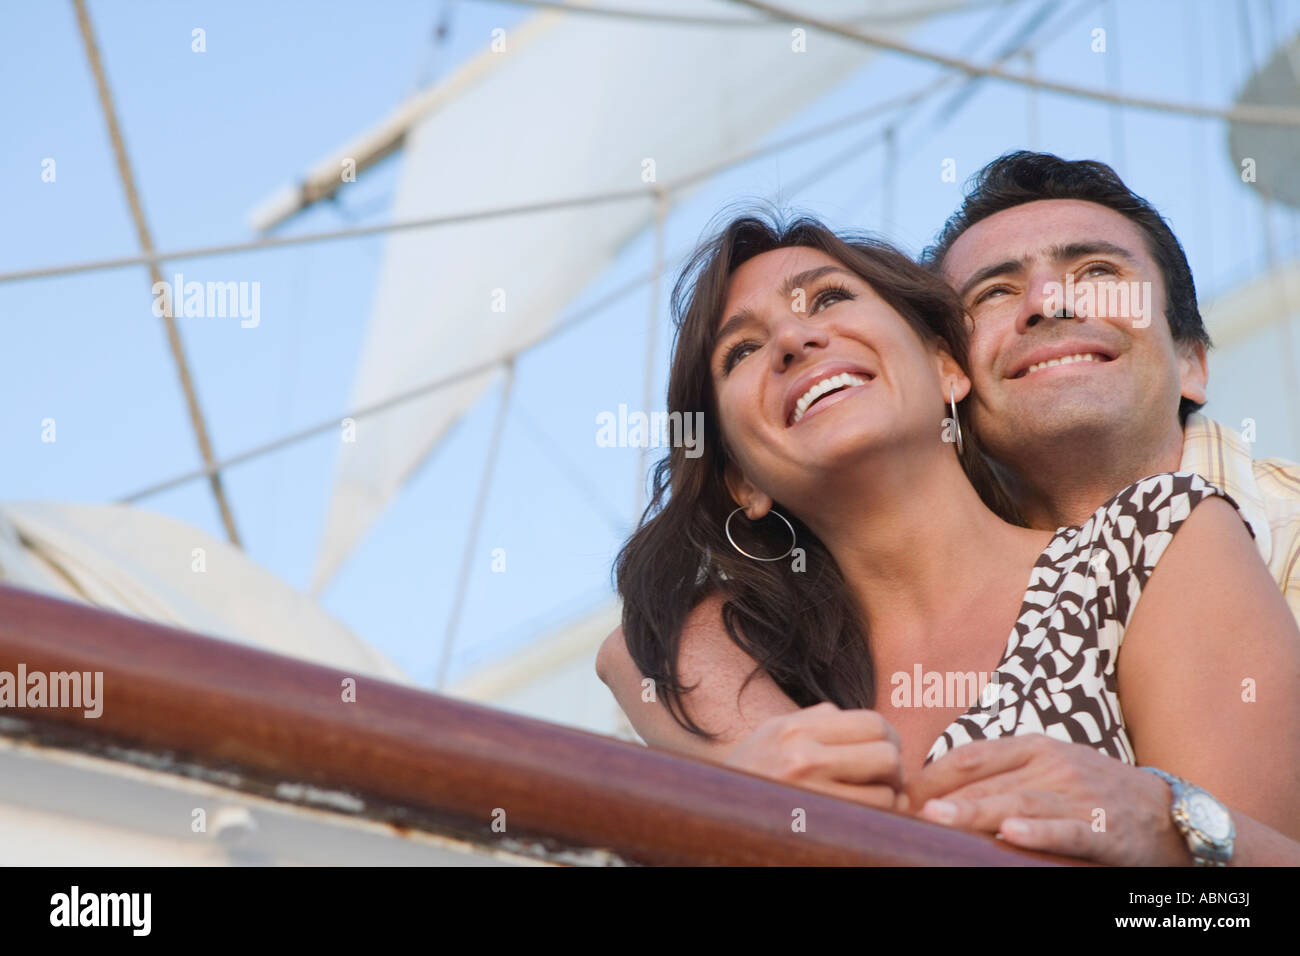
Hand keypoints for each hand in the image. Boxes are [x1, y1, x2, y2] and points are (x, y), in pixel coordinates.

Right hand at [722, 701, 906, 810]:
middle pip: (887, 755)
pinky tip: (859, 819)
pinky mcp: (817, 826)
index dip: (891, 739)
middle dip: (894, 770)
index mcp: (794, 729)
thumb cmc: (747, 776)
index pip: (873, 723)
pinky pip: (870, 821)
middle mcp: (801, 757)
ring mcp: (809, 795)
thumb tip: (849, 715)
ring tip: (866, 802)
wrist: (713, 817)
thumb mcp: (772, 735)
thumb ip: (814, 720)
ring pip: (885, 793)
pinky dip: (875, 821)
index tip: (886, 752)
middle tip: (884, 780)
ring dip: (886, 800)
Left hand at [905, 735, 1190, 864]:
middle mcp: (1054, 764)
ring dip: (976, 810)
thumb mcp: (1048, 769)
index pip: (972, 755)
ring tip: (939, 818)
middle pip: (987, 780)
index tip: (901, 794)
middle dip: (943, 798)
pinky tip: (1010, 835)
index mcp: (1035, 747)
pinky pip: (1065, 829)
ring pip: (1018, 802)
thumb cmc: (1094, 792)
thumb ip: (1001, 774)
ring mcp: (1078, 795)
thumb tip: (938, 790)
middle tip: (904, 812)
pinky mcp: (1103, 828)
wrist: (1168, 814)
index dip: (934, 774)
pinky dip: (1038, 832)